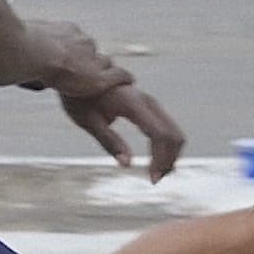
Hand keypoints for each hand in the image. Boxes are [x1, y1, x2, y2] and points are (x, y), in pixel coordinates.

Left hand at [60, 80, 185, 180]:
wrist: (80, 74)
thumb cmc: (80, 97)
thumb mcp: (89, 121)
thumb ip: (109, 142)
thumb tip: (127, 164)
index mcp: (133, 105)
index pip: (159, 134)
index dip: (161, 158)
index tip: (151, 179)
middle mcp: (147, 102)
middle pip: (173, 135)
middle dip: (169, 160)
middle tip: (154, 180)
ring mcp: (151, 103)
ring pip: (174, 132)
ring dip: (170, 155)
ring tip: (155, 174)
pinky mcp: (149, 107)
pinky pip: (167, 128)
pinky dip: (167, 146)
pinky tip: (156, 161)